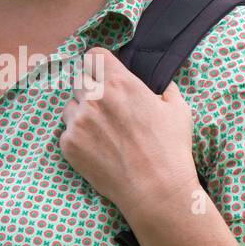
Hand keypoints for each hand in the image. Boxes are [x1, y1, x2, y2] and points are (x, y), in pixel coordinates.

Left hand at [59, 46, 198, 212]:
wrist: (156, 190)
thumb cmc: (170, 149)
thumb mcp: (178, 109)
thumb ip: (164, 89)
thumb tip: (159, 85)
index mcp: (119, 82)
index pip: (93, 55)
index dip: (99, 64)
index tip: (103, 74)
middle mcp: (94, 98)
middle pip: (78, 79)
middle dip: (89, 89)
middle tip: (104, 106)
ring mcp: (78, 122)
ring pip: (69, 106)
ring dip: (81, 113)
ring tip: (101, 131)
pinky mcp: (69, 145)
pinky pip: (66, 132)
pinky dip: (78, 138)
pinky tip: (98, 149)